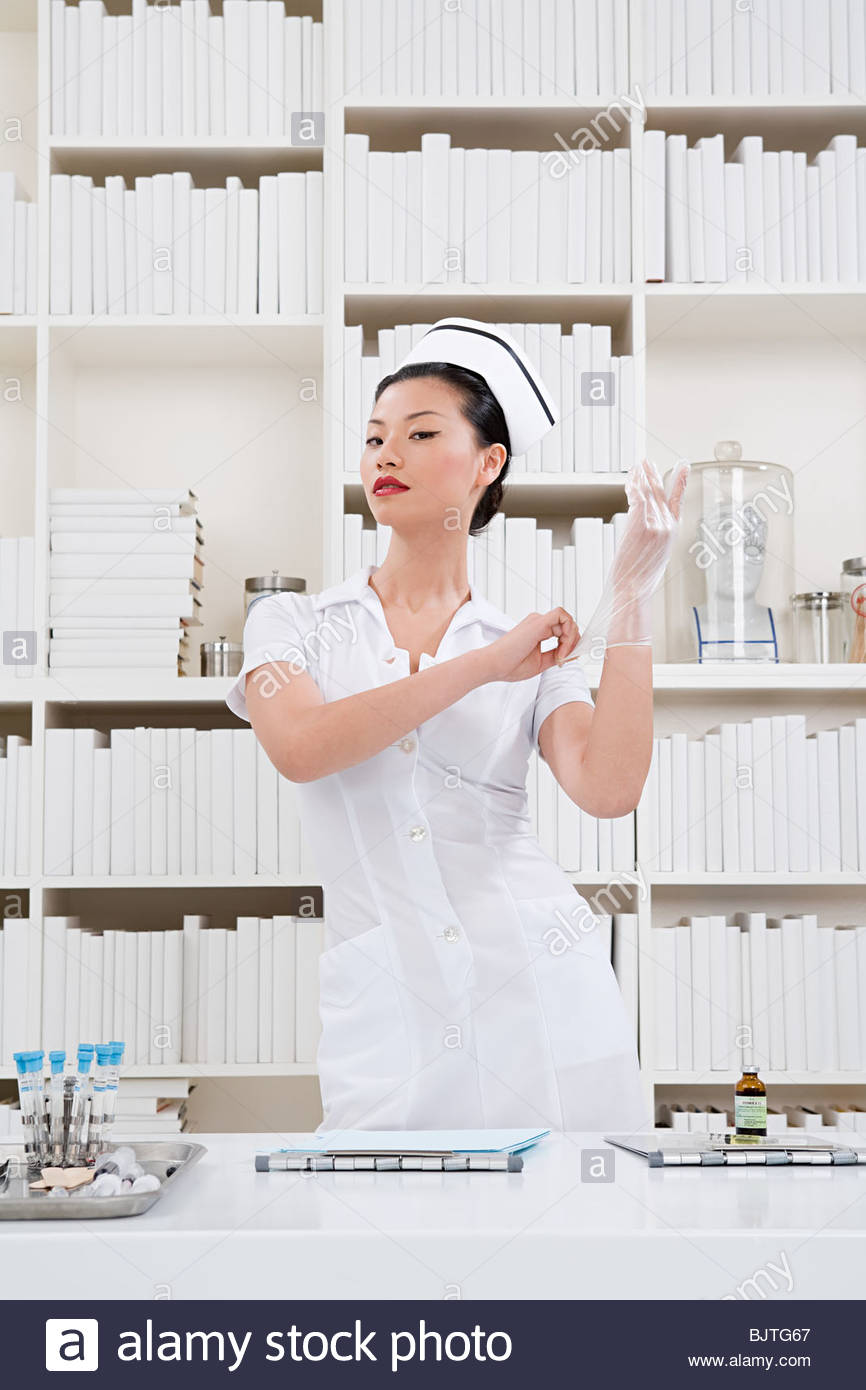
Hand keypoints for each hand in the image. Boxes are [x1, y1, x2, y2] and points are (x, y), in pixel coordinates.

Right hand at [482, 607, 580, 682]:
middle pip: (568, 624)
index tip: (565, 660)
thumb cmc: (510, 665)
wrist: (494, 665)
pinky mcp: (538, 622)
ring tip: (561, 656)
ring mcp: (538, 620)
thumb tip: (572, 654)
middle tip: (565, 659)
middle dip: (574, 642)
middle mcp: (539, 622)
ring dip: (571, 639)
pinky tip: (562, 648)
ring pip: (567, 619)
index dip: (571, 645)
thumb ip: (556, 656)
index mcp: (538, 630)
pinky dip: (568, 632)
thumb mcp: (541, 662)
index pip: (563, 630)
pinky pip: (562, 616)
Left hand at [609, 455, 689, 593]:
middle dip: (653, 475)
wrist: (634, 588)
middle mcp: (667, 526)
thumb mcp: (654, 557)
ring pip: (648, 493)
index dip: (681, 483)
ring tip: (637, 465)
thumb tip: (645, 530)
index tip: (683, 468)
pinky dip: (634, 485)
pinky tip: (631, 478)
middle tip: (648, 462)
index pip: (678, 502)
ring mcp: (655, 523)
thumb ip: (654, 538)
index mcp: (671, 533)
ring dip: (641, 476)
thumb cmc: (639, 579)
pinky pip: (638, 497)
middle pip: (661, 493)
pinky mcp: (642, 523)